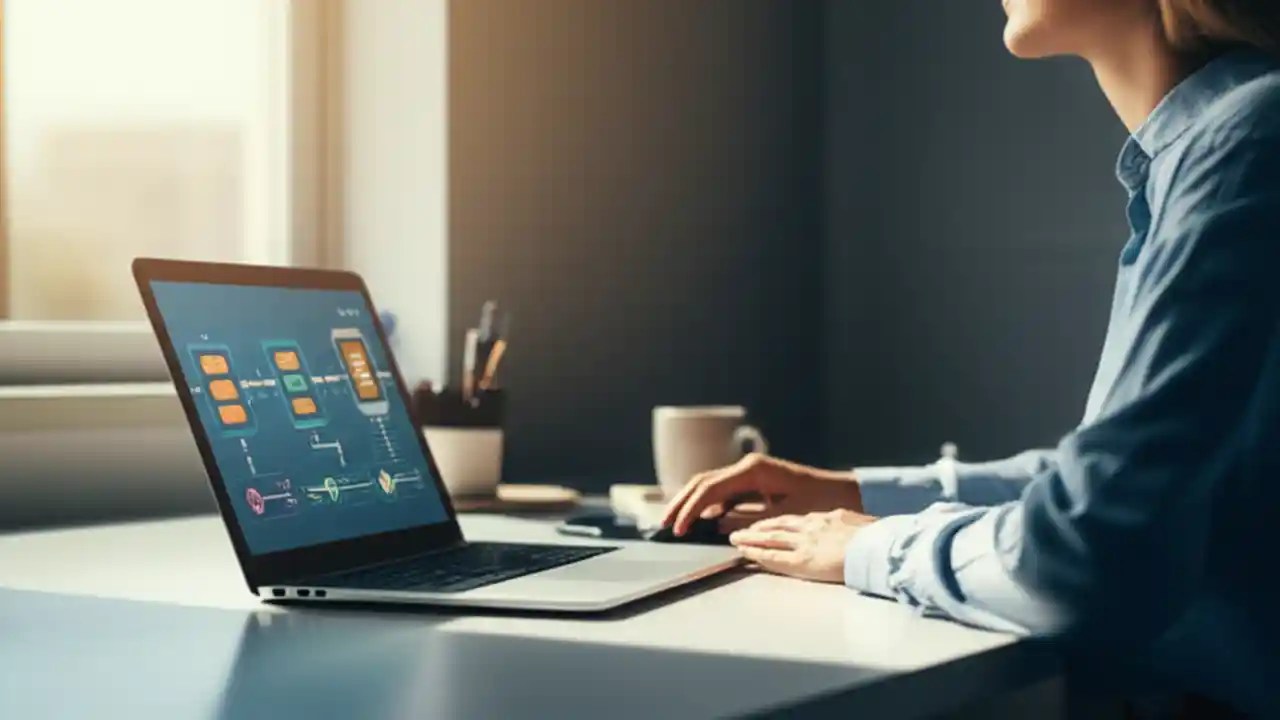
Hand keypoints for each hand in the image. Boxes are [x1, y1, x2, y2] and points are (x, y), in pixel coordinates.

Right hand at [661, 453, 862, 536]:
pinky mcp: (756, 482)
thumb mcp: (785, 516)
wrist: (847, 494)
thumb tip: (716, 524)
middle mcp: (748, 466)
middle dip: (682, 503)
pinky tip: (700, 519)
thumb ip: (749, 520)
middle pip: (703, 482)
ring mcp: (751, 473)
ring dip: (691, 502)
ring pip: (710, 484)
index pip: (709, 488)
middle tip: (664, 525)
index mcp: (753, 470)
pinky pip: (724, 491)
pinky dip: (708, 503)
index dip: (690, 509)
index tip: (677, 529)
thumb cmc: (823, 503)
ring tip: (675, 522)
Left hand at [729, 510, 878, 582]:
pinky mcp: (802, 560)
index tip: (772, 525)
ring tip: (735, 539)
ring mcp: (805, 542)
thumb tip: (865, 528)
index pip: (800, 520)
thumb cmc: (881, 539)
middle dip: (760, 528)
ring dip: (751, 539)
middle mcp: (813, 526)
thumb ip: (858, 527)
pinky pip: (774, 557)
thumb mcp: (869, 526)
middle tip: (744, 530)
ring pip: (771, 538)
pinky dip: (757, 555)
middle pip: (780, 525)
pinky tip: (745, 554)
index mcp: (831, 518)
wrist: (879, 547)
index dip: (783, 523)